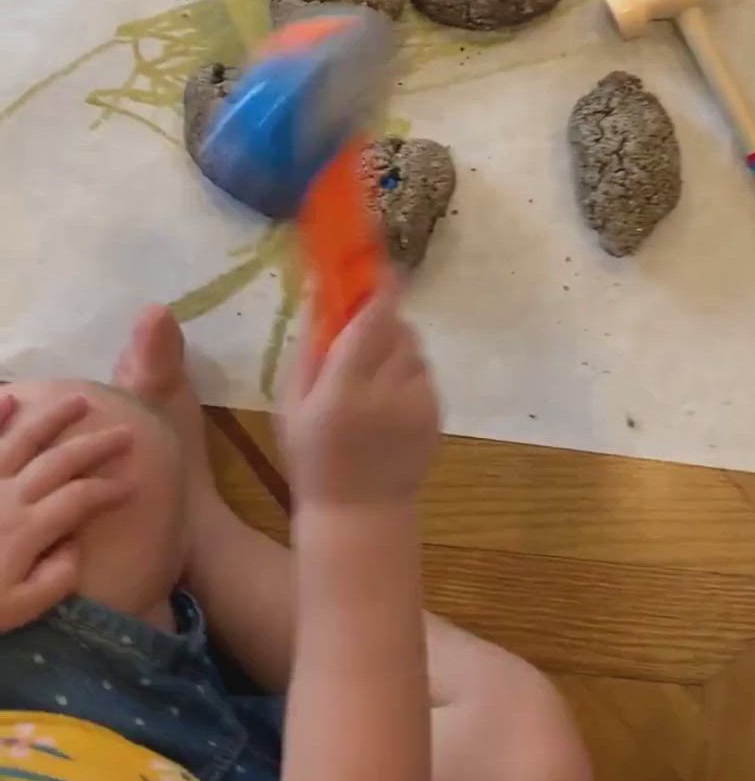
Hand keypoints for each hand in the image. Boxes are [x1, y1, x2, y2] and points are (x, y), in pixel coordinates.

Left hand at [0, 390, 134, 631]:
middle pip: (61, 459)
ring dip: (54, 418)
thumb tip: (74, 544)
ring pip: (24, 438)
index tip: (134, 484)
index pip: (81, 498)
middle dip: (97, 445)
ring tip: (79, 401)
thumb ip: (55, 578)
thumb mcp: (16, 609)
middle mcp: (9, 493)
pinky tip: (11, 396)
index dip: (109, 489)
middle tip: (126, 432)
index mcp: (27, 527)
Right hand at [282, 283, 439, 512]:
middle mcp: (385, 395)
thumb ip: (310, 346)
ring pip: (413, 350)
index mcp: (342, 391)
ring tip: (372, 379)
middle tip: (361, 334)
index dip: (379, 289)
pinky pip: (424, 375)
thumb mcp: (292, 404)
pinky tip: (388, 403)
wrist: (360, 514)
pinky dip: (408, 376)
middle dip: (381, 321)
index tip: (380, 266)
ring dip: (395, 350)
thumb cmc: (313, 457)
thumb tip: (320, 290)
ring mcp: (417, 406)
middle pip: (396, 330)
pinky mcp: (436, 416)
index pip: (370, 324)